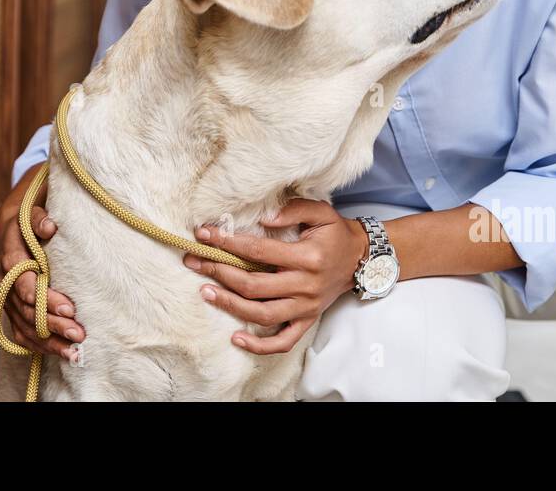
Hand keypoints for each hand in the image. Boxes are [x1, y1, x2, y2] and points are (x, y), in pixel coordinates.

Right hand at [0, 184, 84, 360]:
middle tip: (79, 333)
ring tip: (74, 353)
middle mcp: (4, 278)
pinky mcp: (12, 307)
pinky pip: (21, 332)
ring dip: (48, 341)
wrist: (11, 220)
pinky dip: (39, 346)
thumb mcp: (33, 204)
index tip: (69, 309)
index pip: (22, 283)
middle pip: (25, 309)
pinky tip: (61, 355)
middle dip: (51, 324)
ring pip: (22, 325)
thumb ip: (38, 216)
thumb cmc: (30, 210)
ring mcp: (7, 296)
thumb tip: (50, 227)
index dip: (43, 298)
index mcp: (10, 253)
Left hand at [183, 198, 367, 354]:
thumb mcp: (321, 212)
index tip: (205, 235)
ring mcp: (306, 307)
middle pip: (254, 285)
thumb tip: (264, 217)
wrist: (361, 259)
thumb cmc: (335, 233)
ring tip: (205, 292)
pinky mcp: (307, 320)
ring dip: (230, 305)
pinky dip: (259, 346)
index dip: (229, 243)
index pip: (259, 251)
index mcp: (307, 257)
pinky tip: (236, 339)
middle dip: (219, 272)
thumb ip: (293, 210)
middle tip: (194, 261)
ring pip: (262, 314)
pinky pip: (283, 341)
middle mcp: (305, 285)